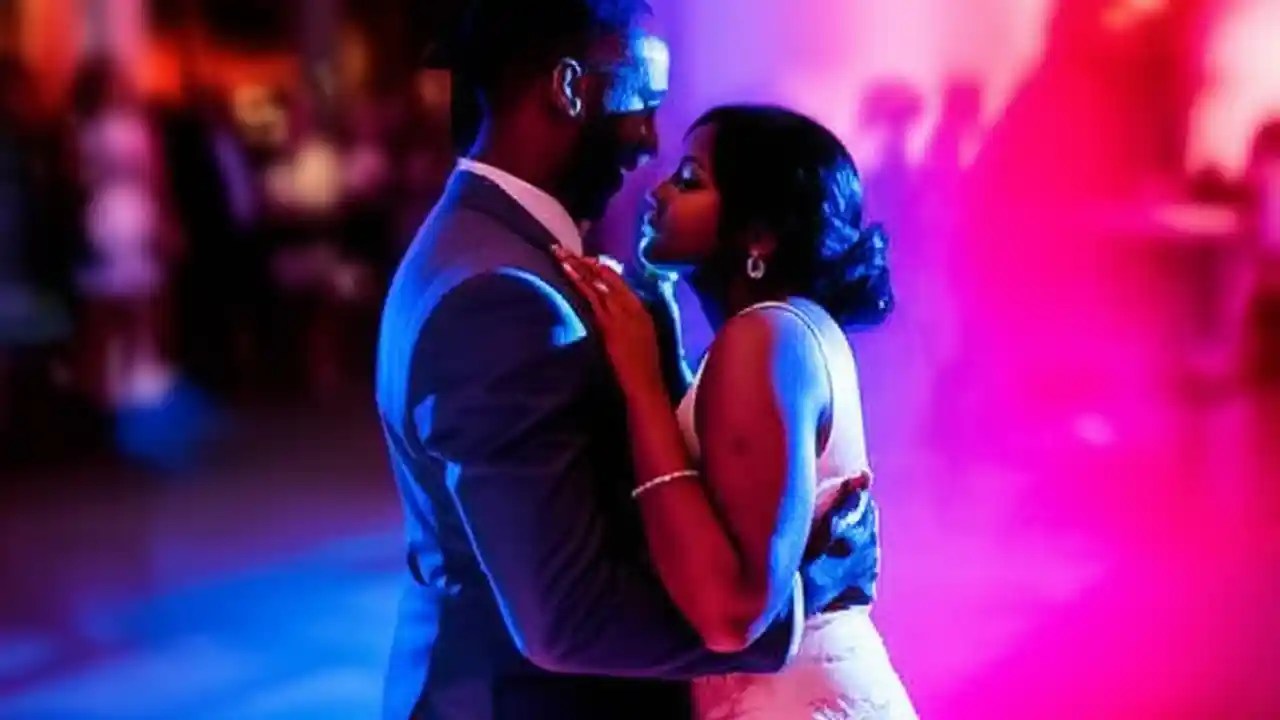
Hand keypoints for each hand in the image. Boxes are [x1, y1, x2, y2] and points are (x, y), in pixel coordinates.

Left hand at [555, 248, 667, 400]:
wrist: (645, 384)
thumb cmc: (643, 369)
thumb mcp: (641, 340)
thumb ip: (629, 324)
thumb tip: (613, 316)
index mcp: (640, 308)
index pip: (617, 280)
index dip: (598, 267)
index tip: (583, 258)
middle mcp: (632, 304)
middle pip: (605, 275)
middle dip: (584, 261)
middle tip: (564, 248)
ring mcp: (621, 311)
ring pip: (596, 281)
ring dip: (577, 265)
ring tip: (560, 253)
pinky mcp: (609, 321)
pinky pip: (591, 295)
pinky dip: (579, 280)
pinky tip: (568, 269)